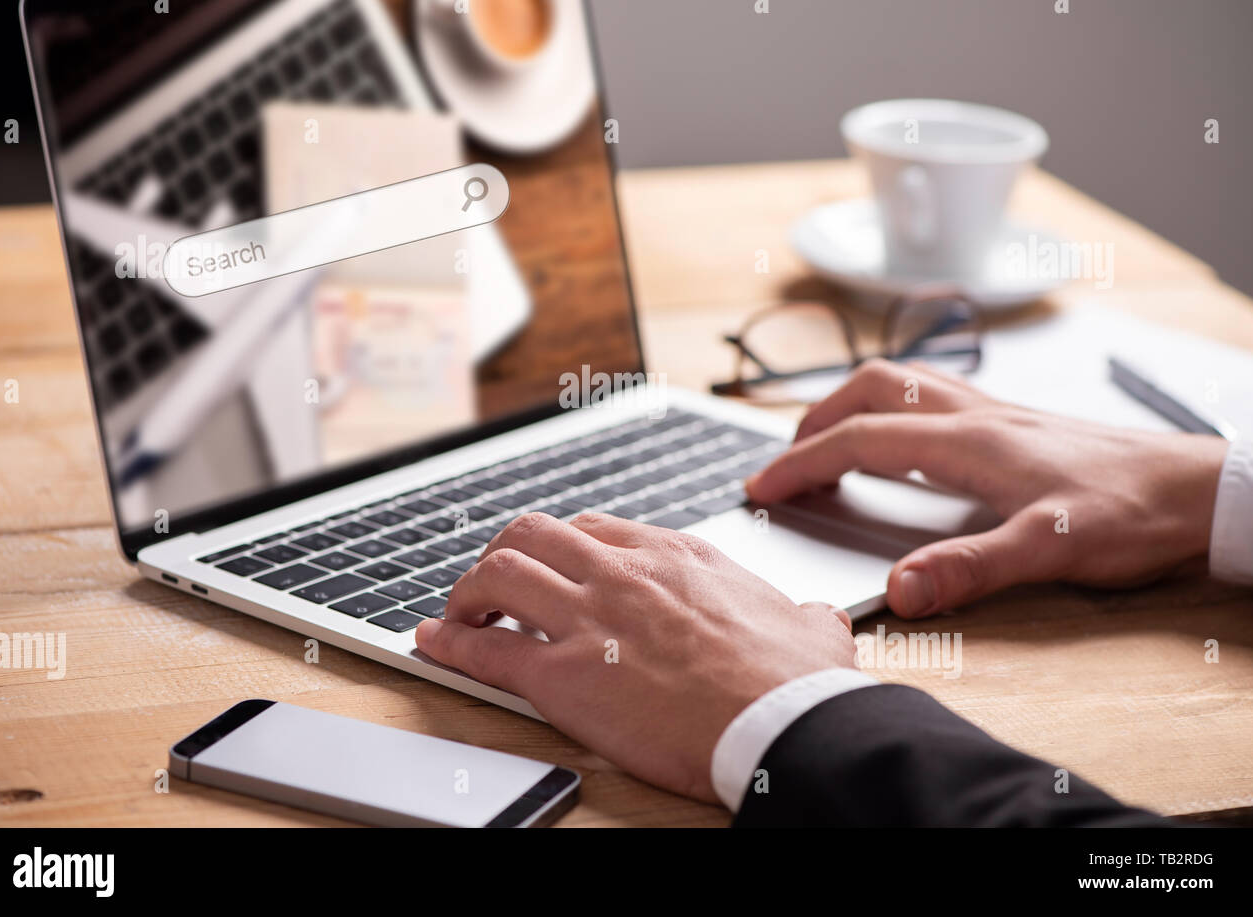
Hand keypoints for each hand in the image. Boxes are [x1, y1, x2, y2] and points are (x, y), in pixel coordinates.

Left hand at [414, 511, 857, 803]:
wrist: (784, 724)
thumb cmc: (795, 683)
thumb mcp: (809, 627)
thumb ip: (804, 615)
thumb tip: (818, 618)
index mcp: (677, 556)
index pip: (595, 527)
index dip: (561, 546)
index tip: (552, 565)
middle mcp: (624, 573)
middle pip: (535, 532)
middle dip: (504, 552)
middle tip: (497, 584)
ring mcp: (590, 619)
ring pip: (500, 571)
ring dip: (470, 590)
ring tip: (463, 612)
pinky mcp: (564, 675)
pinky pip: (486, 647)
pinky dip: (449, 643)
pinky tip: (434, 644)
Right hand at [746, 359, 1228, 617]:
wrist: (1198, 489)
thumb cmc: (1132, 512)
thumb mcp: (1049, 549)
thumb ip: (968, 567)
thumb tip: (898, 589)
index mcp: (969, 440)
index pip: (858, 438)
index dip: (799, 462)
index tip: (760, 486)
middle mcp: (976, 415)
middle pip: (873, 389)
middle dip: (817, 419)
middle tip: (788, 461)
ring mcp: (996, 414)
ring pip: (904, 385)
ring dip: (854, 406)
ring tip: (831, 444)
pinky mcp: (1015, 425)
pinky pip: (935, 400)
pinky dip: (896, 412)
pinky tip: (909, 449)